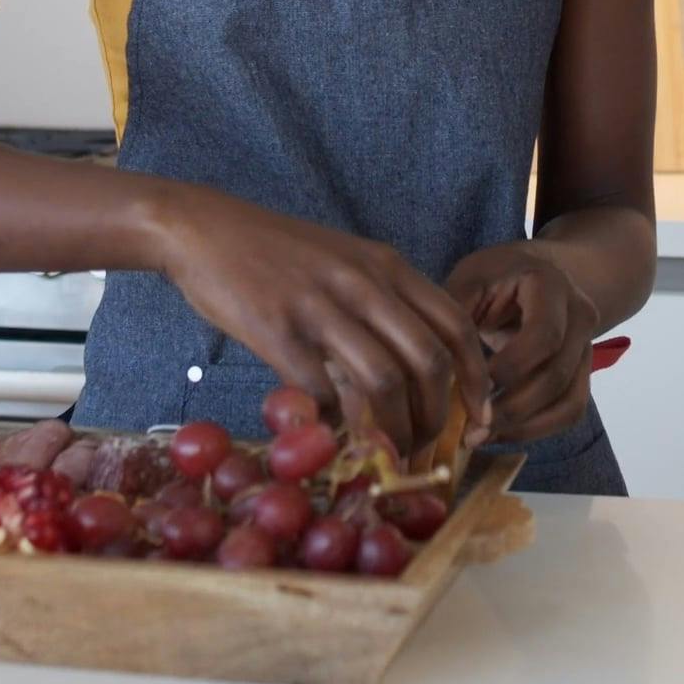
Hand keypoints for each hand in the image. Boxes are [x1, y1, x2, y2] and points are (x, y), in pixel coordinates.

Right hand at [154, 189, 492, 456]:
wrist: (205, 229)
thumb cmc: (277, 251)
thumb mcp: (345, 260)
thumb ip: (382, 302)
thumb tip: (418, 369)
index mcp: (385, 265)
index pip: (455, 325)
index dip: (476, 379)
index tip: (478, 417)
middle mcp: (362, 283)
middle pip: (428, 361)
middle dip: (437, 417)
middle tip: (427, 447)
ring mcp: (321, 306)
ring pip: (383, 381)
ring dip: (394, 430)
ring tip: (388, 454)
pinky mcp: (278, 331)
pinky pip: (322, 391)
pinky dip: (335, 424)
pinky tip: (331, 435)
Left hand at [445, 242, 598, 444]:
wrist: (533, 272)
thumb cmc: (493, 276)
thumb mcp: (469, 280)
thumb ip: (455, 316)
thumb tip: (433, 367)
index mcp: (550, 285)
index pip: (543, 336)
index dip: (510, 368)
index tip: (470, 388)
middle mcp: (579, 315)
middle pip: (556, 375)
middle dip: (511, 408)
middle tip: (470, 430)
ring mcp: (587, 346)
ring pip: (568, 401)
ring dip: (523, 427)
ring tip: (480, 438)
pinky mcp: (582, 372)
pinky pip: (570, 411)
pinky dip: (537, 429)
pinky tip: (500, 433)